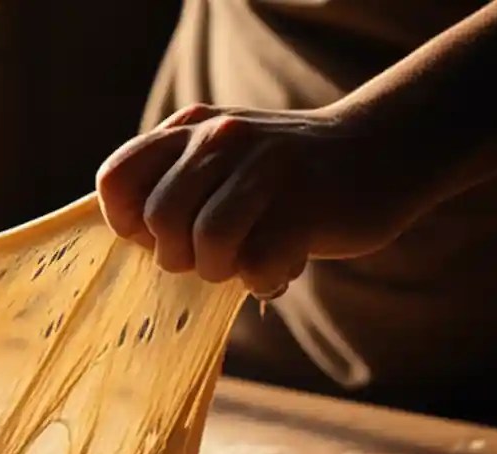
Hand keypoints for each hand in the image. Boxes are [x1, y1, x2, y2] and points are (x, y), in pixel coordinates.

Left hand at [96, 104, 417, 297]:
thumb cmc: (282, 175)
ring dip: (220, 270)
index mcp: (189, 128)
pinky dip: (263, 281)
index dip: (128, 222)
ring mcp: (264, 167)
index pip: (117, 178)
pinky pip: (257, 266)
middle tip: (211, 257)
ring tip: (242, 263)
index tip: (156, 237)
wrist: (380, 151)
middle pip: (161, 219)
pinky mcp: (305, 204)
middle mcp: (221, 137)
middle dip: (178, 256)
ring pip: (207, 242)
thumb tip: (131, 239)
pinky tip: (279, 268)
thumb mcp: (219, 156)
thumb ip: (172, 182)